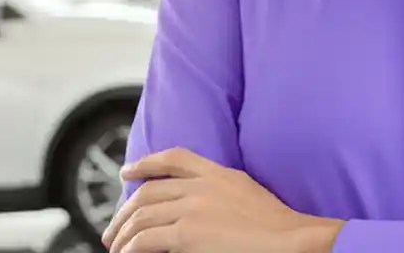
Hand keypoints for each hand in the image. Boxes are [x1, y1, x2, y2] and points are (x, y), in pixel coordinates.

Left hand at [103, 147, 343, 252]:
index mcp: (218, 173)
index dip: (146, 163)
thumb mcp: (247, 190)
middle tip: (113, 228)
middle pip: (148, 191)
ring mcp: (193, 209)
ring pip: (142, 216)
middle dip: (124, 210)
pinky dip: (131, 247)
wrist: (290, 238)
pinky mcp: (187, 234)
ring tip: (115, 246)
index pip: (174, 158)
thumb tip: (195, 202)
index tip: (127, 173)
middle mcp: (201, 186)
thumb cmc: (276, 224)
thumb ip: (220, 188)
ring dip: (123, 233)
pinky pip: (146, 239)